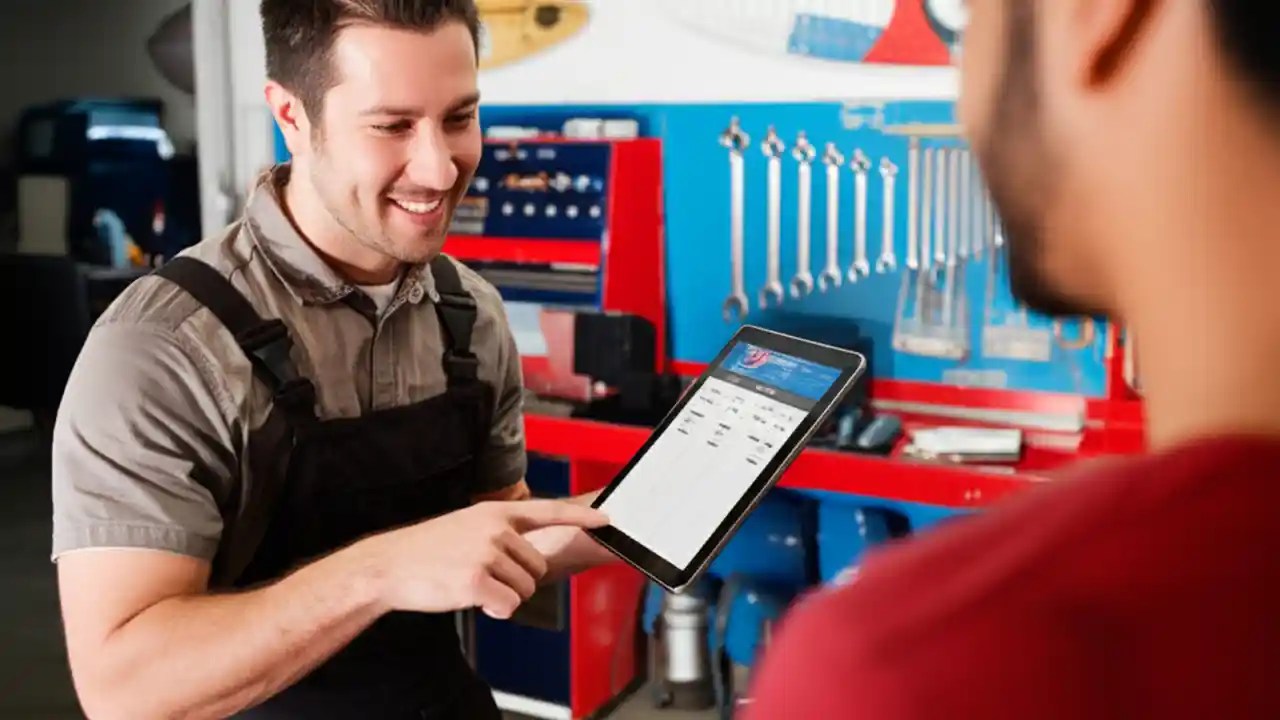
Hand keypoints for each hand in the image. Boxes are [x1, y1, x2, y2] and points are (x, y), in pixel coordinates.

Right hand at [358, 500, 607, 618]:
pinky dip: (495, 610)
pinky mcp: (477, 581)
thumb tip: (528, 556)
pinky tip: (472, 600)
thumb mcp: (466, 527)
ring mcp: (486, 554)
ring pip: (525, 588)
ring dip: (504, 596)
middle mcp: (495, 529)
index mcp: (494, 512)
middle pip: (537, 566)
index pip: (548, 510)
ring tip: (472, 584)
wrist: (388, 566)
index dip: (581, 517)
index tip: (607, 519)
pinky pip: (508, 605)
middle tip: (484, 577)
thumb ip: (498, 534)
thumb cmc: (427, 551)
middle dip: (517, 580)